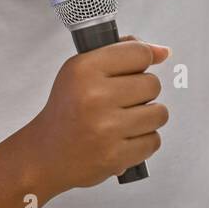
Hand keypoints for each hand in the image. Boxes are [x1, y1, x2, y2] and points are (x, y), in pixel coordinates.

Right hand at [22, 37, 170, 195]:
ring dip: (147, 117)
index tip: (132, 70)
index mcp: (84, 69)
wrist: (46, 153)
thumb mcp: (82, 71)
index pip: (139, 53)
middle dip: (142, 92)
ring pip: (159, 113)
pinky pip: (154, 140)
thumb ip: (121, 54)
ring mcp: (106, 128)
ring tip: (124, 120)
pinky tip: (123, 138)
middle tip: (121, 100)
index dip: (140, 61)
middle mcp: (94, 96)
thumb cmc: (67, 110)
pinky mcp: (116, 156)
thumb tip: (163, 52)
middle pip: (153, 84)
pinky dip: (143, 141)